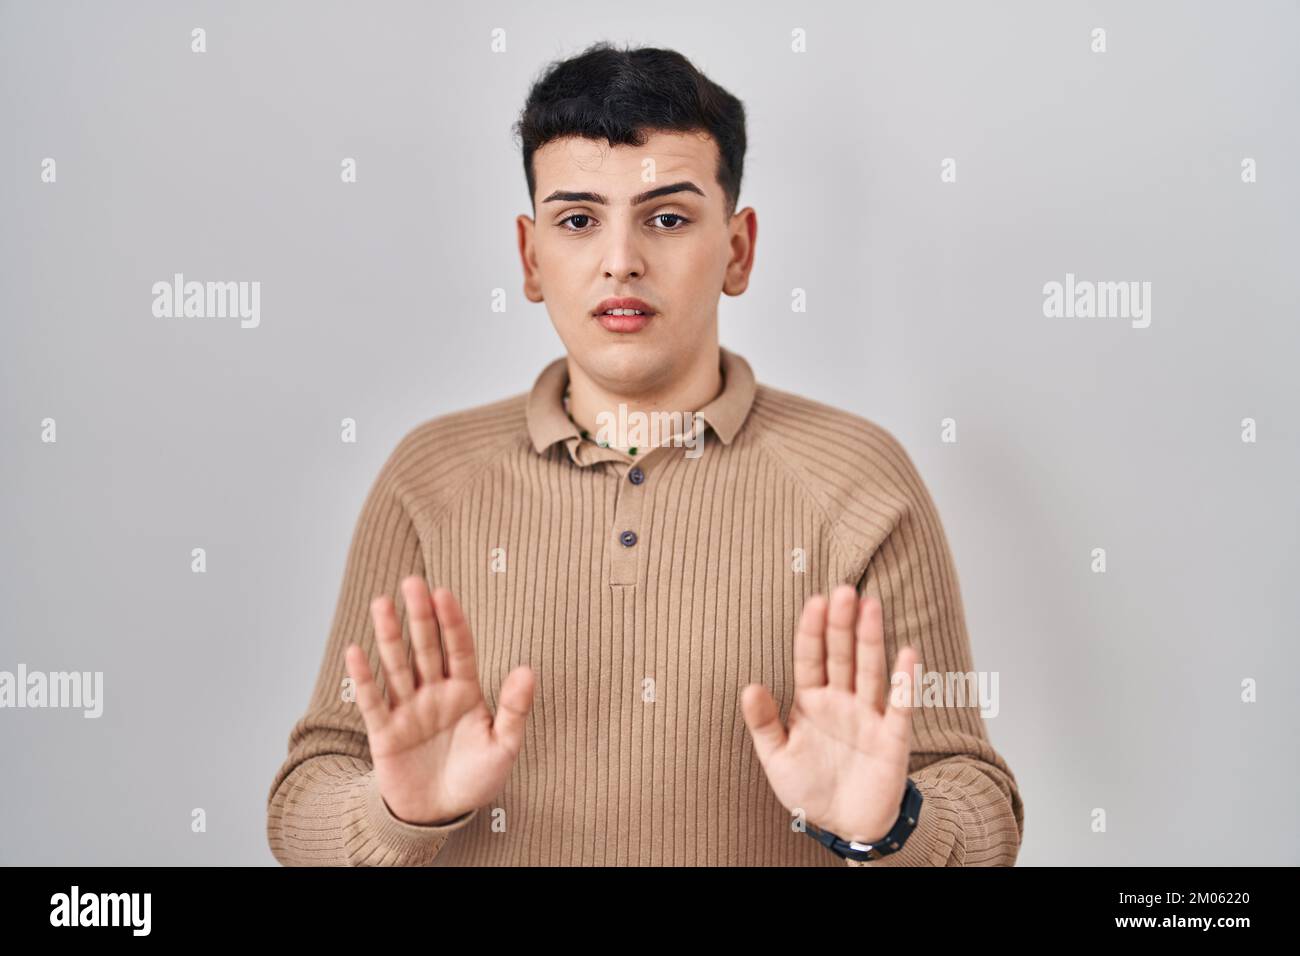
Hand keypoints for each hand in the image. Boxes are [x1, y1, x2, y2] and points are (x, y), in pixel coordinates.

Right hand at [345, 575, 534, 825]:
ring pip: (397, 665)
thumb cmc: (476, 778)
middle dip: (419, 616)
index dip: (452, 622)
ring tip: (381, 602)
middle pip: (426, 647)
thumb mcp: (504, 746)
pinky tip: (356, 651)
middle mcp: (434, 693)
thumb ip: (515, 709)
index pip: (459, 648)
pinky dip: (364, 678)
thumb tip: (527, 669)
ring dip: (389, 636)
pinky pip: (373, 700)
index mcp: (465, 691)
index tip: (444, 593)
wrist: (440, 814)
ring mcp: (407, 709)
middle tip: (412, 581)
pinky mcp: (384, 732)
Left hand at [741, 584, 918, 843]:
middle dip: (841, 624)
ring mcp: (868, 717)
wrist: (844, 826)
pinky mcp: (892, 739)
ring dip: (870, 639)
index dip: (812, 631)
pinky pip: (900, 706)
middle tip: (843, 590)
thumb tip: (749, 686)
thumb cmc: (809, 787)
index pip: (810, 658)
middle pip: (841, 655)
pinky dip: (905, 682)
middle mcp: (842, 701)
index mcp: (812, 701)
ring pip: (869, 670)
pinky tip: (907, 653)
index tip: (814, 601)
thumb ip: (763, 723)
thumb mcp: (776, 757)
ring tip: (870, 606)